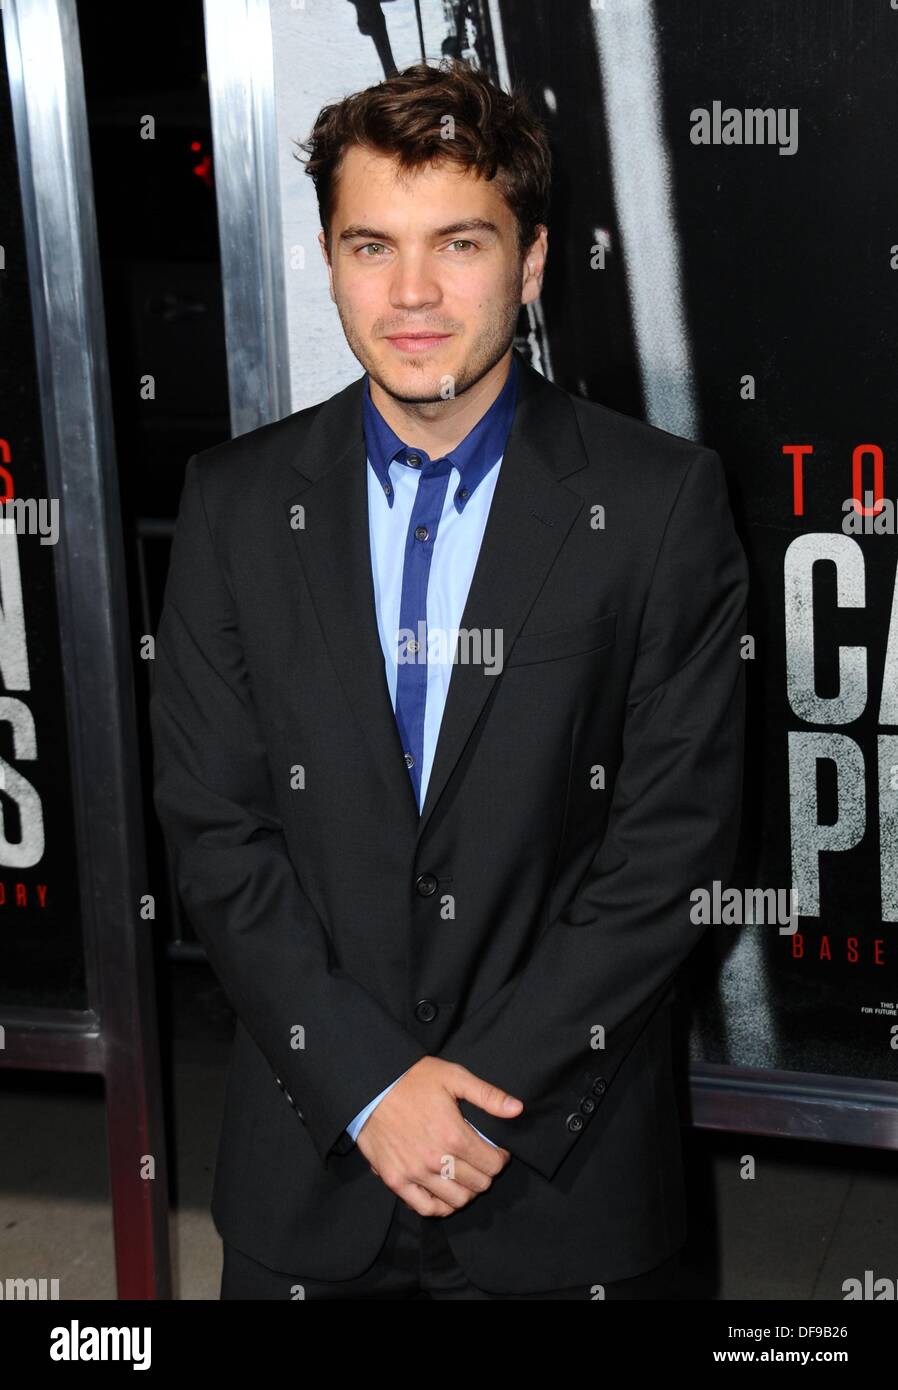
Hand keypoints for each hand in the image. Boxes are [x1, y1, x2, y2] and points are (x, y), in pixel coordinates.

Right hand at [355, 1056, 522, 1215]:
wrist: (370, 1085)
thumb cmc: (413, 1078)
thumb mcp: (453, 1076)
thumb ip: (487, 1095)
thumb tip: (517, 1109)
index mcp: (454, 1135)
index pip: (492, 1164)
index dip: (500, 1159)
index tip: (497, 1152)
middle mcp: (436, 1159)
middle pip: (478, 1184)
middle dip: (486, 1174)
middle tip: (480, 1162)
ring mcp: (414, 1173)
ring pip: (456, 1200)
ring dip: (466, 1190)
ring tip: (464, 1175)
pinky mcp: (395, 1180)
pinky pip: (425, 1208)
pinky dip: (440, 1206)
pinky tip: (444, 1193)